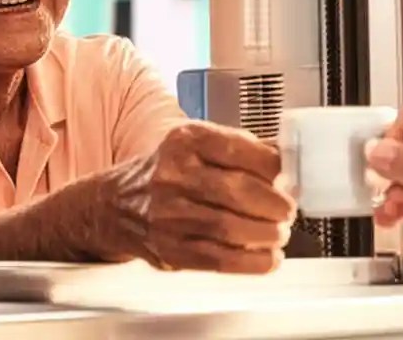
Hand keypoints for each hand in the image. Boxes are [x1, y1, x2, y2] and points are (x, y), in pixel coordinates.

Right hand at [99, 122, 295, 272]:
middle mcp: (173, 174)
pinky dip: (251, 262)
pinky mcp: (169, 248)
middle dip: (275, 204)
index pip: (240, 149)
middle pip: (239, 190)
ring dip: (267, 234)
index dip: (273, 167)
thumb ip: (237, 150)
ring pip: (231, 227)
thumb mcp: (193, 146)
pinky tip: (267, 259)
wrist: (114, 205)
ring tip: (279, 234)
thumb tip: (286, 162)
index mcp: (184, 140)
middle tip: (287, 210)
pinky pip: (219, 258)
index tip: (287, 176)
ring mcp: (168, 213)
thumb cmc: (163, 173)